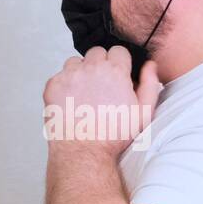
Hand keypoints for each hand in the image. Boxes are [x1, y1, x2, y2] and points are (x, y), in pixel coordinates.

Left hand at [42, 45, 161, 156]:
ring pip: (76, 62)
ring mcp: (69, 76)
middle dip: (100, 66)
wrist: (84, 152)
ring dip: (81, 73)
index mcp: (115, 71)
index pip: (118, 51)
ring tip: (85, 94)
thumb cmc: (113, 136)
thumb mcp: (143, 113)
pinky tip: (71, 102)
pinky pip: (59, 76)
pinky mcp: (53, 86)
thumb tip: (149, 65)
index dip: (119, 64)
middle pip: (96, 53)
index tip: (117, 76)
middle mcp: (91, 69)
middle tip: (101, 87)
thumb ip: (150, 84)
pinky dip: (65, 85)